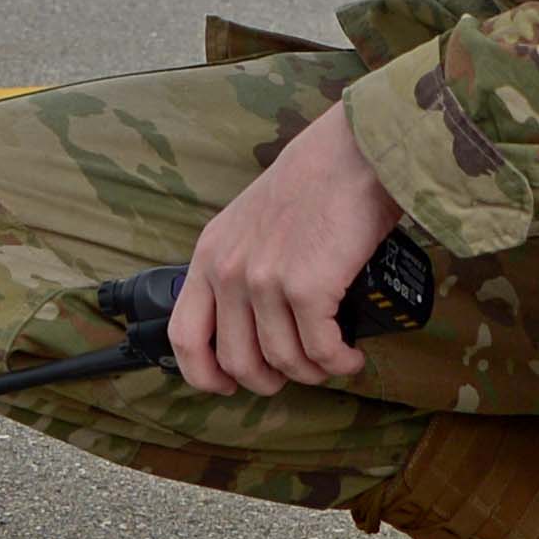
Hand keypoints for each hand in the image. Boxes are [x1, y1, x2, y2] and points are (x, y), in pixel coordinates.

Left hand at [174, 101, 401, 394]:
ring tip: (333, 362)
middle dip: (269, 380)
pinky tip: (351, 358)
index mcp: (211, 255)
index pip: (185, 334)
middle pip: (236, 361)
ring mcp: (266, 281)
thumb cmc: (315, 181)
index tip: (226, 385)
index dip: (203, 374)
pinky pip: (321, 351)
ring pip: (282, 361)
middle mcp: (230, 271)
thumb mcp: (251, 220)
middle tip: (295, 373)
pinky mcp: (308, 287)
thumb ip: (243, 262)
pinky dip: (339, 364)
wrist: (353, 152)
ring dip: (312, 373)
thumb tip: (258, 320)